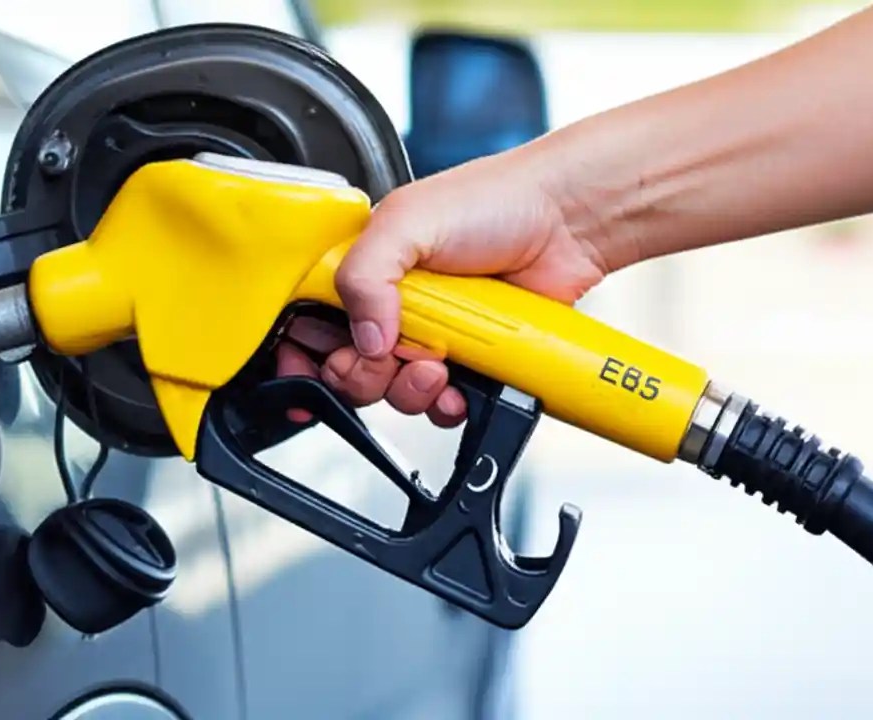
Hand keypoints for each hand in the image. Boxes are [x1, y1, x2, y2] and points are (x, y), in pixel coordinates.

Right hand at [277, 140, 614, 426]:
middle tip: (388, 356)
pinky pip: (441, 405)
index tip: (311, 363)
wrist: (567, 223)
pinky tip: (459, 387)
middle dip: (361, 375)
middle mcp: (392, 305)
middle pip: (346, 368)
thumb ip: (364, 275)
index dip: (304, 349)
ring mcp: (431, 336)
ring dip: (409, 390)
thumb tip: (363, 338)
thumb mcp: (407, 221)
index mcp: (364, 268)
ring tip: (437, 366)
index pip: (309, 320)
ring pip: (392, 393)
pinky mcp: (469, 363)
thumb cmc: (495, 200)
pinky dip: (446, 405)